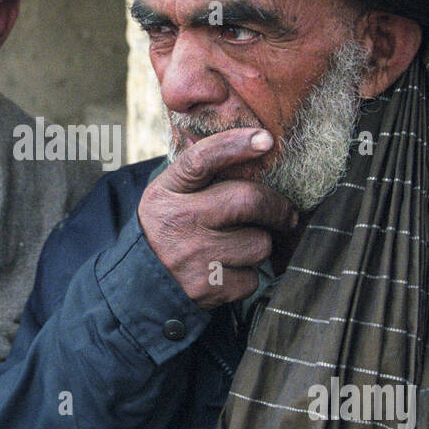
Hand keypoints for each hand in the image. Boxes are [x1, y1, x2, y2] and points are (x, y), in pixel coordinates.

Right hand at [138, 128, 297, 309]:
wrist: (142, 282)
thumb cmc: (170, 227)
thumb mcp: (170, 194)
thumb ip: (200, 172)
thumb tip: (256, 144)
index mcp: (169, 192)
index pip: (202, 159)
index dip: (235, 145)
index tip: (265, 139)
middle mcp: (180, 221)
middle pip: (248, 201)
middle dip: (278, 207)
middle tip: (286, 214)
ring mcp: (193, 257)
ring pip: (259, 243)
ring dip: (259, 245)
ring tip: (238, 247)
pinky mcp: (207, 289)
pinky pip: (252, 278)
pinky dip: (247, 276)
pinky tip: (227, 272)